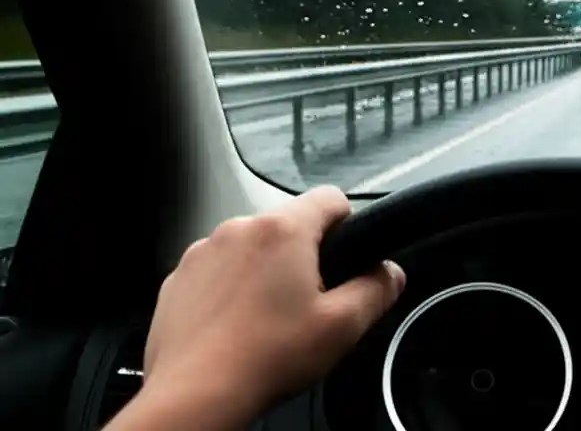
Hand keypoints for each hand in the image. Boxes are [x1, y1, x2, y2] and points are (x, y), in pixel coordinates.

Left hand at [108, 186, 404, 429]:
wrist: (195, 395)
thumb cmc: (266, 358)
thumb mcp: (343, 326)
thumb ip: (377, 289)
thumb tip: (390, 273)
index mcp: (283, 230)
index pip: (330, 198)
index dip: (348, 224)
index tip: (345, 256)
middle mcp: (238, 229)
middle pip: (288, 226)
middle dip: (303, 256)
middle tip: (309, 303)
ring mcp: (202, 252)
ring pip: (250, 248)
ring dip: (263, 272)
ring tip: (268, 319)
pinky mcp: (178, 279)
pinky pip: (216, 271)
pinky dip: (230, 290)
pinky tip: (236, 327)